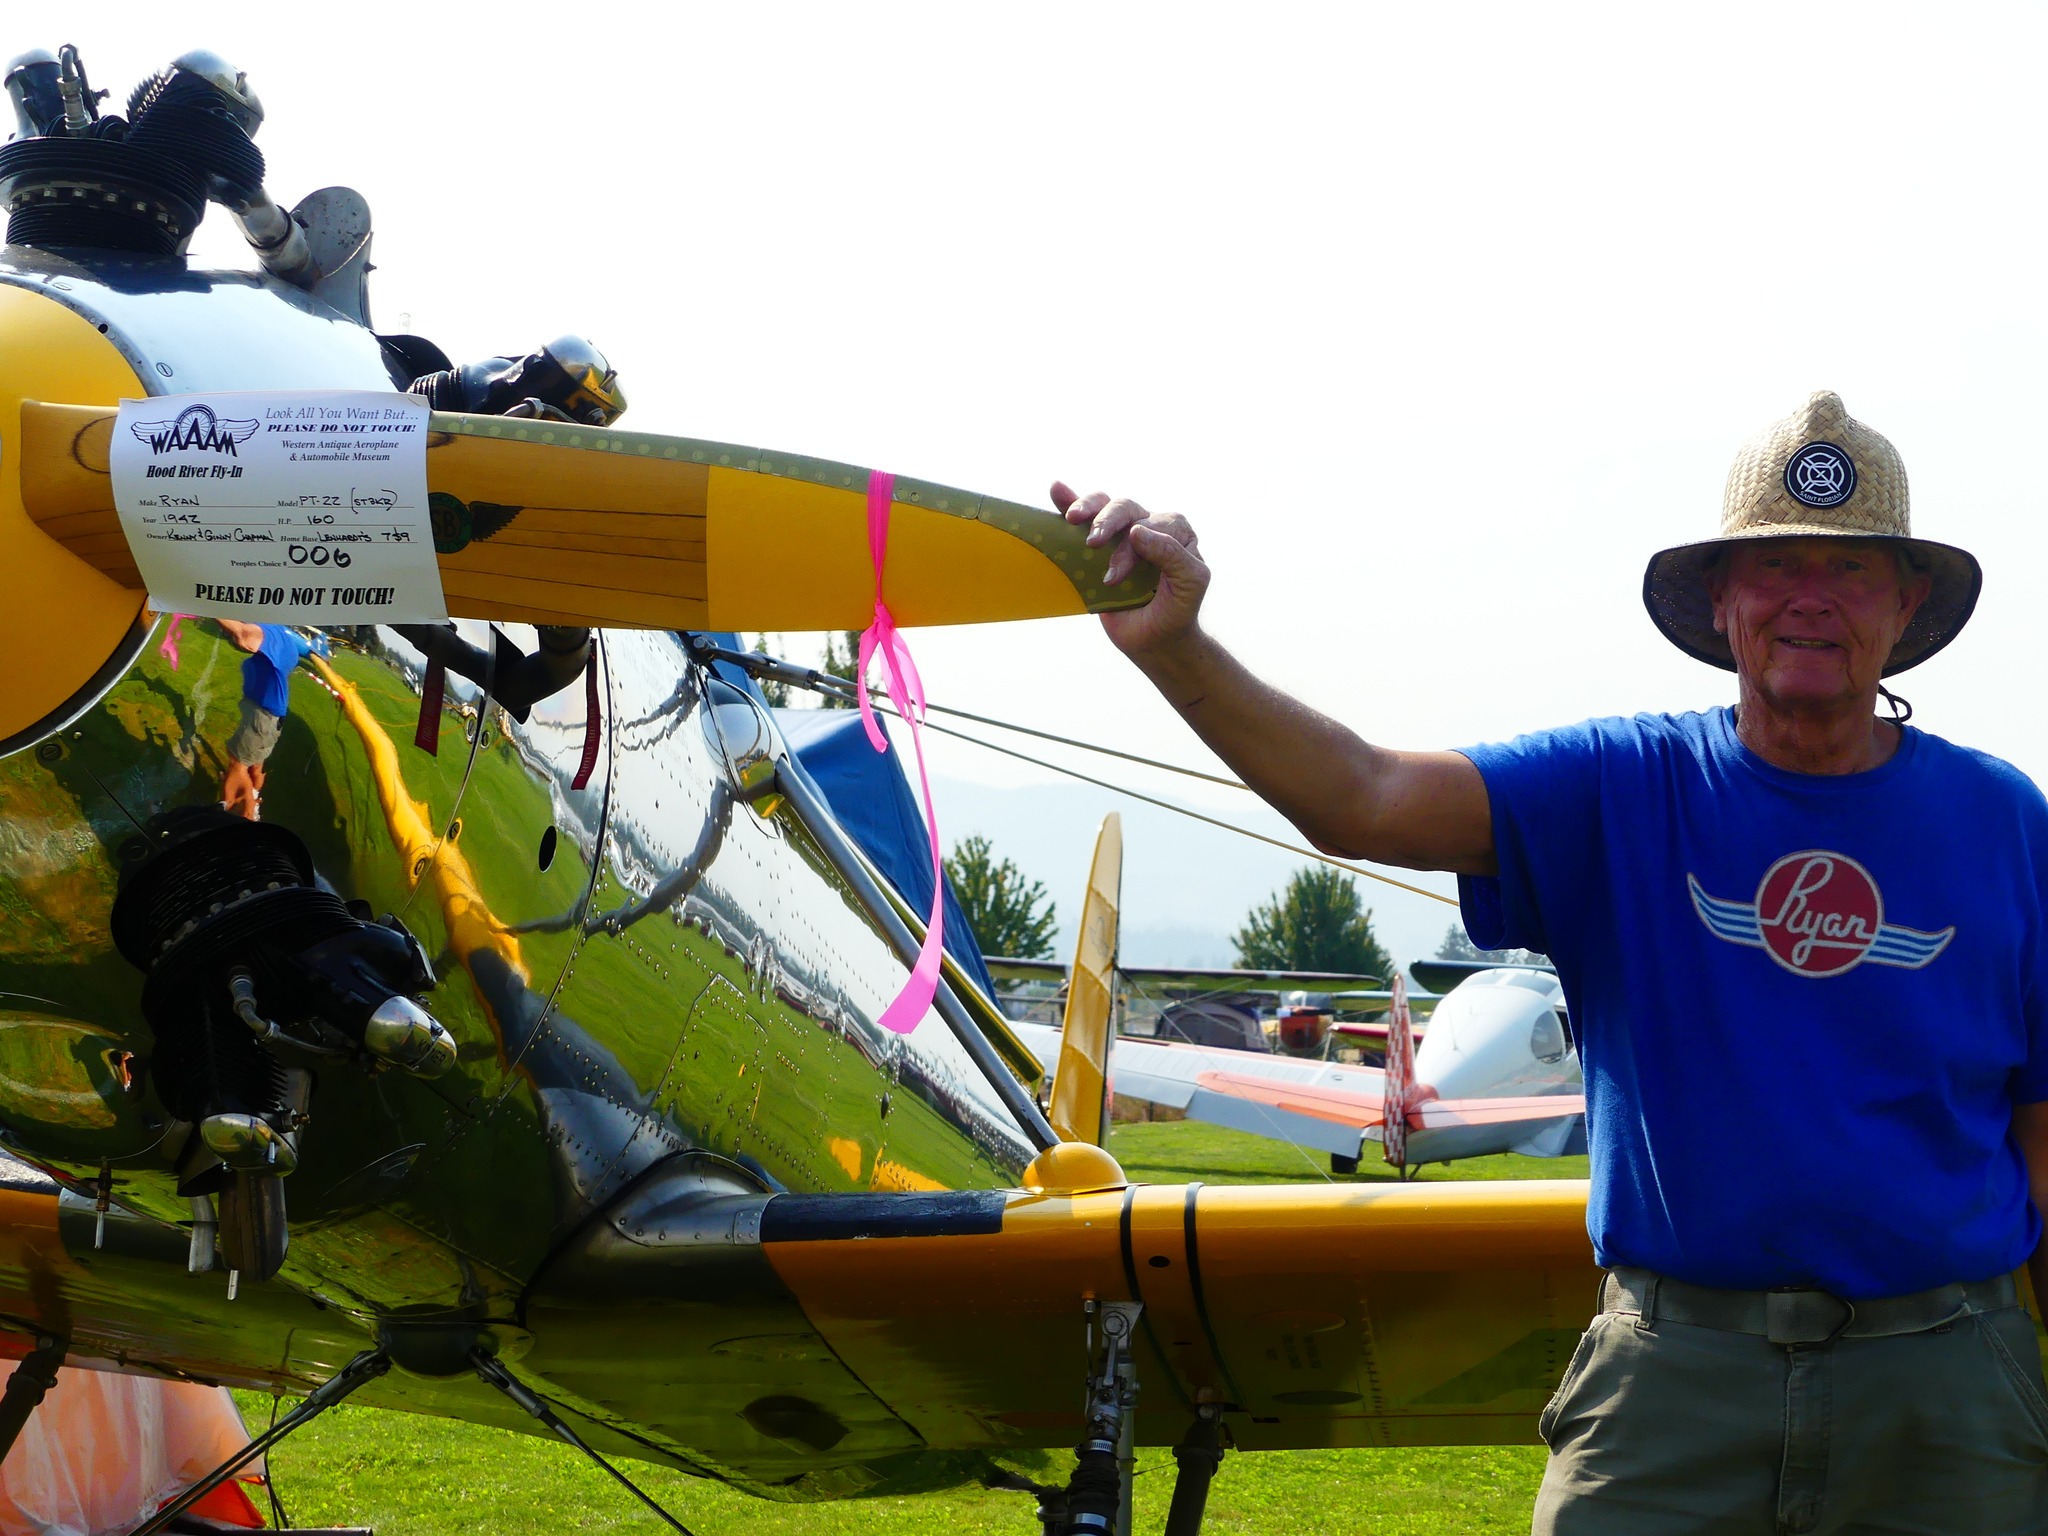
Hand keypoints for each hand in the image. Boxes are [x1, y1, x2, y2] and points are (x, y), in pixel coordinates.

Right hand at [1051, 482, 1210, 656]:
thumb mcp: (1189, 584)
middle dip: (1108, 522)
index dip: (1133, 546)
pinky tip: (1056, 490)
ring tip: (1073, 519)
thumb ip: (1172, 555)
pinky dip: (1069, 501)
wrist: (1155, 639)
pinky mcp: (1099, 545)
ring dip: (1087, 507)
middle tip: (1093, 543)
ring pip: (1106, 504)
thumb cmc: (1176, 611)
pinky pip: (1085, 517)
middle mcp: (1150, 525)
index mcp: (1176, 531)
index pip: (1153, 525)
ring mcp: (1122, 533)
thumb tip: (1135, 530)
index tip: (1114, 576)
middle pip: (1126, 508)